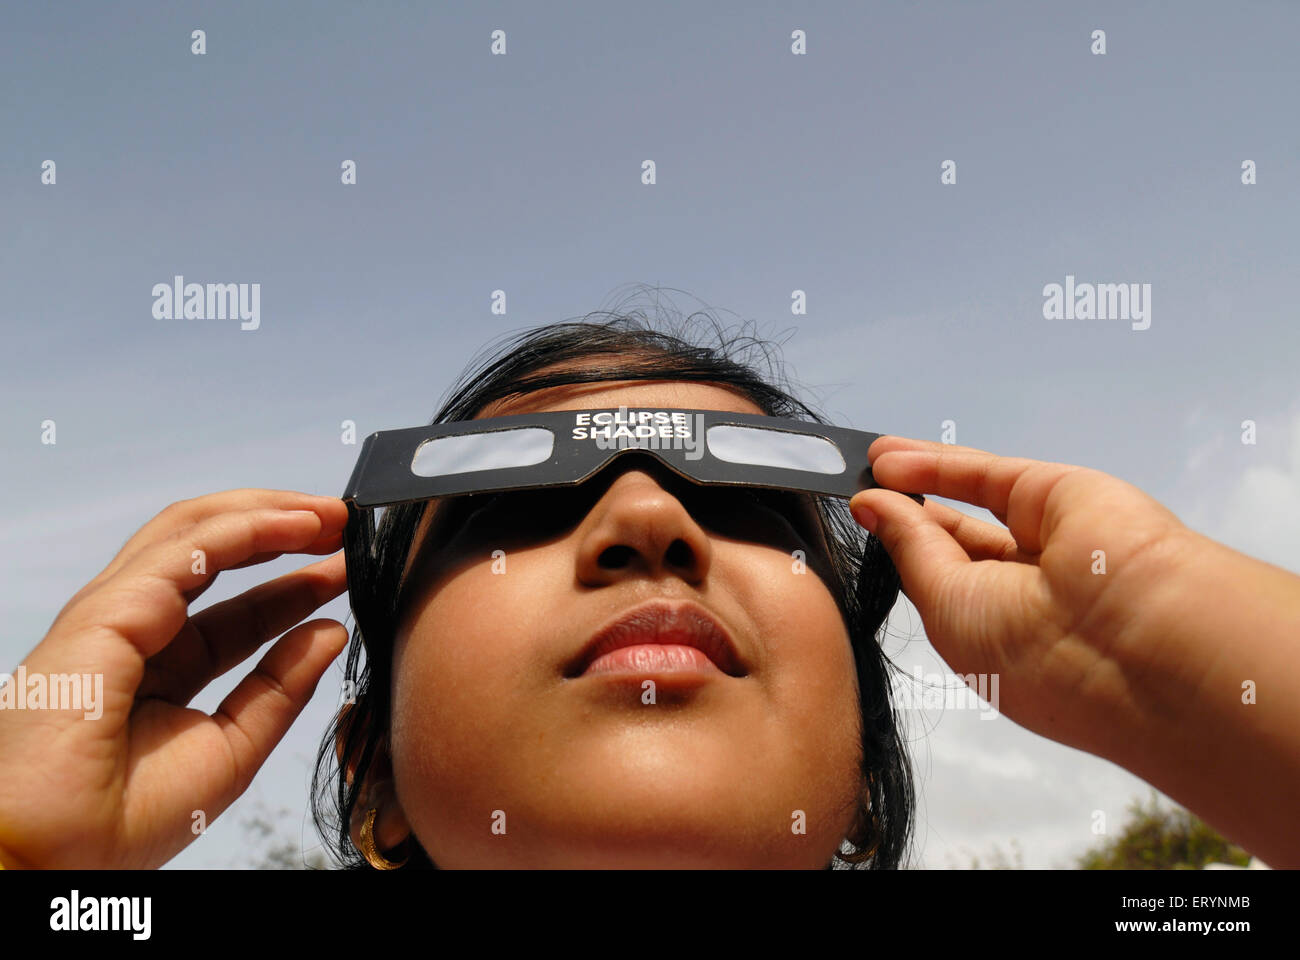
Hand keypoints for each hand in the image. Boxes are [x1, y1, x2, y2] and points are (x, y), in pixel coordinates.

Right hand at [0, 491, 349, 868]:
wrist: (48, 858)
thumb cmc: (119, 820)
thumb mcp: (230, 749)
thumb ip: (280, 688)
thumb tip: (331, 631)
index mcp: (159, 666)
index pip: (239, 610)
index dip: (297, 584)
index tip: (349, 569)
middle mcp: (136, 628)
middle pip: (215, 552)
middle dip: (284, 530)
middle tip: (346, 524)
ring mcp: (117, 613)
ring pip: (196, 533)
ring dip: (270, 514)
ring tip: (332, 512)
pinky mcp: (108, 610)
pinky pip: (188, 552)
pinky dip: (248, 529)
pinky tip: (299, 525)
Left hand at [849, 436, 1199, 761]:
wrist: (1134, 640)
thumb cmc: (1035, 655)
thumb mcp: (946, 607)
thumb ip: (910, 548)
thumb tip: (871, 504)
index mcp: (1000, 638)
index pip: (941, 588)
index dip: (898, 555)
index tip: (856, 527)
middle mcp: (1026, 593)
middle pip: (953, 542)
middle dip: (902, 517)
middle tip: (851, 491)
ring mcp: (1046, 540)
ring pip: (968, 500)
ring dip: (912, 480)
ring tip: (863, 463)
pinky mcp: (1058, 495)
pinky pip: (985, 475)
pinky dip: (935, 464)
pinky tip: (886, 457)